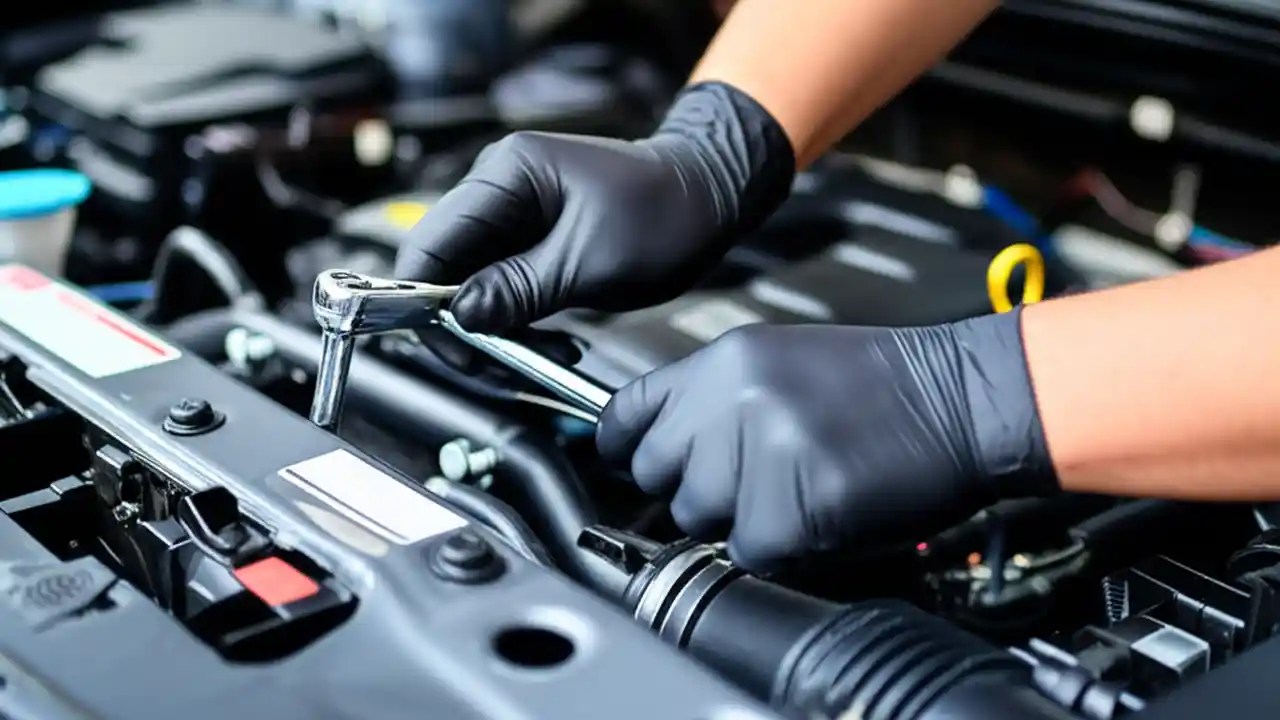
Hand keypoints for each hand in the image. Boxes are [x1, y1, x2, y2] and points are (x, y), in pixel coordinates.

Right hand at [395, 82, 793, 333]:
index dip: (427, 301)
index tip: (450, 347)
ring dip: (498, 330)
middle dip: (466, 325)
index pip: (431, 243)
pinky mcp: (533, 241)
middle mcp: (501, 187)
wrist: (713, 196)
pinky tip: (554, 343)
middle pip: (446, 270)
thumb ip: (518, 290)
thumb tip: (461, 317)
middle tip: (496, 366)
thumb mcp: (588, 261)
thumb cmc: (666, 211)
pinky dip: (521, 322)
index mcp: (507, 174)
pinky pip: (506, 288)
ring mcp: (516, 215)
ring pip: (474, 287)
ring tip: (542, 357)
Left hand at [595, 308, 1058, 572]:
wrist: (962, 398)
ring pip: (699, 520)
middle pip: (653, 475)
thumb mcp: (780, 363)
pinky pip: (750, 554)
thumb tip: (656, 449)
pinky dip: (782, 550)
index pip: (625, 414)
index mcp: (722, 361)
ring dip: (740, 522)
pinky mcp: (792, 508)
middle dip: (691, 490)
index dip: (624, 449)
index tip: (632, 465)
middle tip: (747, 484)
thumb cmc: (881, 385)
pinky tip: (820, 513)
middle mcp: (729, 401)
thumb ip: (709, 400)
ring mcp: (760, 453)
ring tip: (796, 491)